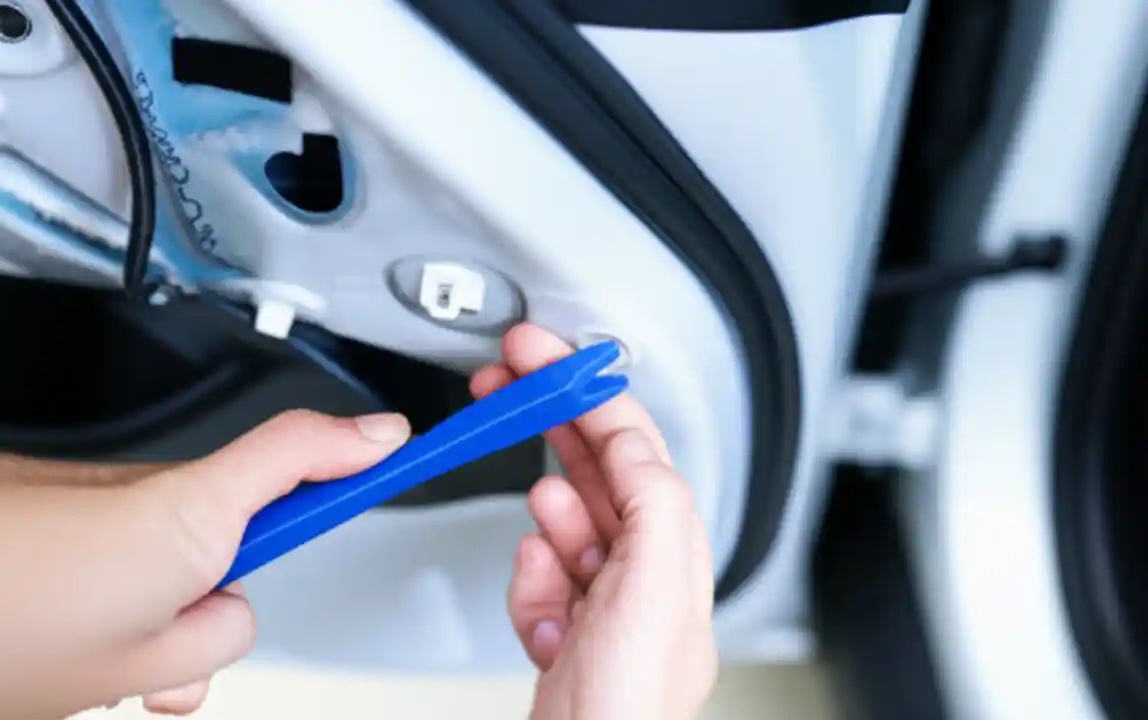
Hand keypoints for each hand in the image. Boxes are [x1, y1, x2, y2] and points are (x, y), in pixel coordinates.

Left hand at [0, 410, 410, 719]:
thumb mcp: (125, 667)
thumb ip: (205, 640)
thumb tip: (225, 620)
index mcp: (190, 515)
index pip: (304, 456)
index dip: (362, 446)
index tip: (406, 440)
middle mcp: (149, 489)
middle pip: (231, 546)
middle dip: (207, 610)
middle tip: (159, 663)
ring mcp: (97, 495)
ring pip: (163, 566)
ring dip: (141, 623)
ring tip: (72, 662)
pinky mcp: (55, 507)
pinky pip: (109, 561)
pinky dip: (95, 607)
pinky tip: (38, 644)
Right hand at [471, 325, 718, 719]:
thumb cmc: (629, 706)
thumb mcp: (654, 590)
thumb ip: (651, 503)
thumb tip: (631, 440)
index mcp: (675, 545)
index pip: (634, 443)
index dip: (588, 390)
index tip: (546, 354)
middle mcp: (645, 563)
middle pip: (595, 464)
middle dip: (551, 420)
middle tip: (509, 379)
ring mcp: (603, 592)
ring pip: (561, 520)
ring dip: (545, 525)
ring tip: (544, 537)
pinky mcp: (565, 619)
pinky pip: (535, 572)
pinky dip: (528, 585)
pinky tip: (541, 614)